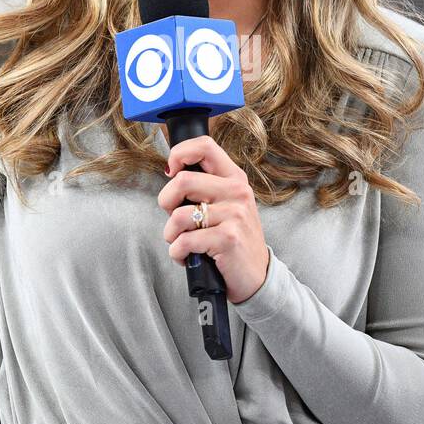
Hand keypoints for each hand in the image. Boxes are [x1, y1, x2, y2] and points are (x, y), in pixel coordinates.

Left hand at [158, 136, 270, 304]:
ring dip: (171, 235)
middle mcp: (237, 192)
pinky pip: (184, 241)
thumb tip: (171, 173)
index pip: (204, 146)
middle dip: (166, 202)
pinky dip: (177, 253)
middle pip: (182, 181)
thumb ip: (205, 187)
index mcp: (234, 179)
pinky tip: (187, 257)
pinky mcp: (228, 239)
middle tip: (175, 219)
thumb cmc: (233, 241)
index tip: (171, 172)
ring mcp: (234, 215)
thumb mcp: (227, 206)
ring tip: (182, 243)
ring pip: (179, 216)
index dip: (179, 154)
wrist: (257, 277)